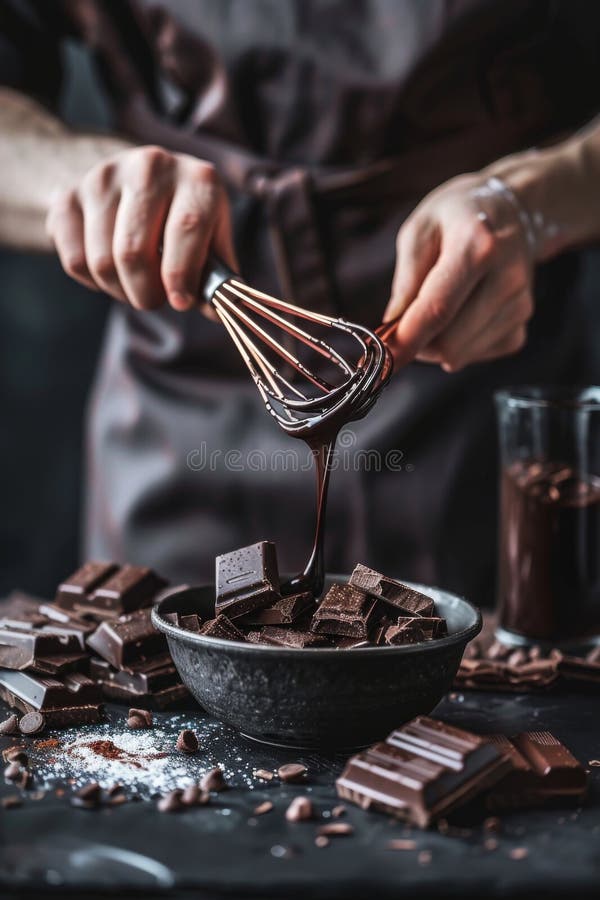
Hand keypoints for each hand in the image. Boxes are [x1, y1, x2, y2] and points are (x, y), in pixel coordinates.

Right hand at [45, 145, 235, 310]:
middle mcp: (151, 167)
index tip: (180, 302)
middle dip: (146, 293)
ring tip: (135, 286)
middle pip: (135, 252)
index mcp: (196, 178)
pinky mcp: (70, 195)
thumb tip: (220, 312)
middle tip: (155, 299)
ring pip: (102, 262)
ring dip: (120, 291)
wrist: (132, 181)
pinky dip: (94, 282)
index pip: (187, 228)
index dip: (181, 275)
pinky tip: (111, 271)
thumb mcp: (211, 237)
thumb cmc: (182, 218)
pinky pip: (76, 261)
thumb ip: (217, 276)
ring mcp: (104, 177)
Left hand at [382, 172, 535, 370]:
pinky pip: (476, 355)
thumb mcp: (419, 230)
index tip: (384, 359)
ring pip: (460, 355)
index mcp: (478, 246)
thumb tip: (393, 326)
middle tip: (407, 319)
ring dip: (437, 343)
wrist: (515, 211)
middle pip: (449, 343)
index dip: (407, 340)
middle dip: (418, 342)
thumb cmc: (459, 217)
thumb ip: (405, 280)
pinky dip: (459, 343)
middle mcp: (507, 278)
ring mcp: (520, 305)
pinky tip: (462, 312)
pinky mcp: (522, 325)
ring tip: (439, 306)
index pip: (437, 309)